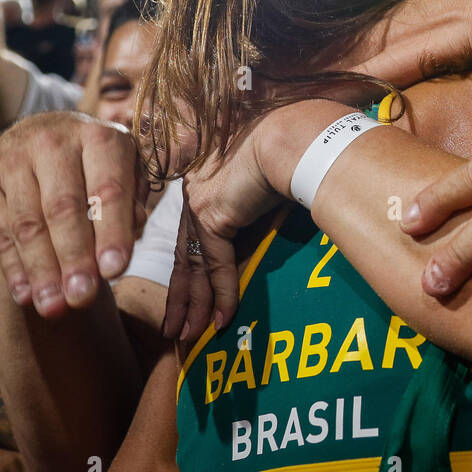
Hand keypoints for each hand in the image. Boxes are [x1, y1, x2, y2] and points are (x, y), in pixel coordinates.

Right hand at [0, 111, 147, 316]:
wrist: (46, 134)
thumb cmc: (100, 162)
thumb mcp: (127, 168)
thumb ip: (134, 200)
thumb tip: (132, 233)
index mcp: (100, 138)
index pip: (108, 190)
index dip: (112, 231)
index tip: (115, 270)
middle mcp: (53, 144)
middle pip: (63, 209)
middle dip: (73, 258)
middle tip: (82, 297)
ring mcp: (15, 162)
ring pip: (28, 224)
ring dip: (41, 270)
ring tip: (54, 307)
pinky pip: (1, 231)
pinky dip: (15, 268)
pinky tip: (27, 296)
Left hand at [163, 116, 281, 341]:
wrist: (296, 135)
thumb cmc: (294, 147)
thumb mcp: (270, 180)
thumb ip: (259, 203)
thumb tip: (273, 218)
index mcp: (206, 181)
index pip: (192, 235)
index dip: (190, 270)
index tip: (188, 297)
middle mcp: (195, 190)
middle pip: (183, 254)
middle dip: (181, 297)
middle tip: (174, 329)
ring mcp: (199, 201)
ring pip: (192, 264)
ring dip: (193, 305)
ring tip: (188, 336)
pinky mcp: (212, 213)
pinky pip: (216, 264)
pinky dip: (223, 294)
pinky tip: (222, 319)